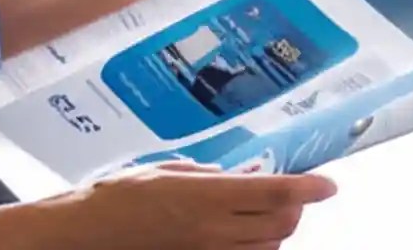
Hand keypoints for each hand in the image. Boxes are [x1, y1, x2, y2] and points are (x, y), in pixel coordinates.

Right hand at [58, 161, 335, 249]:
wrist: (83, 236)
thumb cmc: (119, 197)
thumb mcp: (168, 171)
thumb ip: (212, 177)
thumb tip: (243, 176)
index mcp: (207, 197)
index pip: (275, 192)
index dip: (308, 187)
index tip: (329, 184)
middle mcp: (213, 230)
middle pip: (282, 225)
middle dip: (295, 209)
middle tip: (292, 195)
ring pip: (268, 249)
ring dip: (277, 232)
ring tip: (266, 216)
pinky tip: (245, 238)